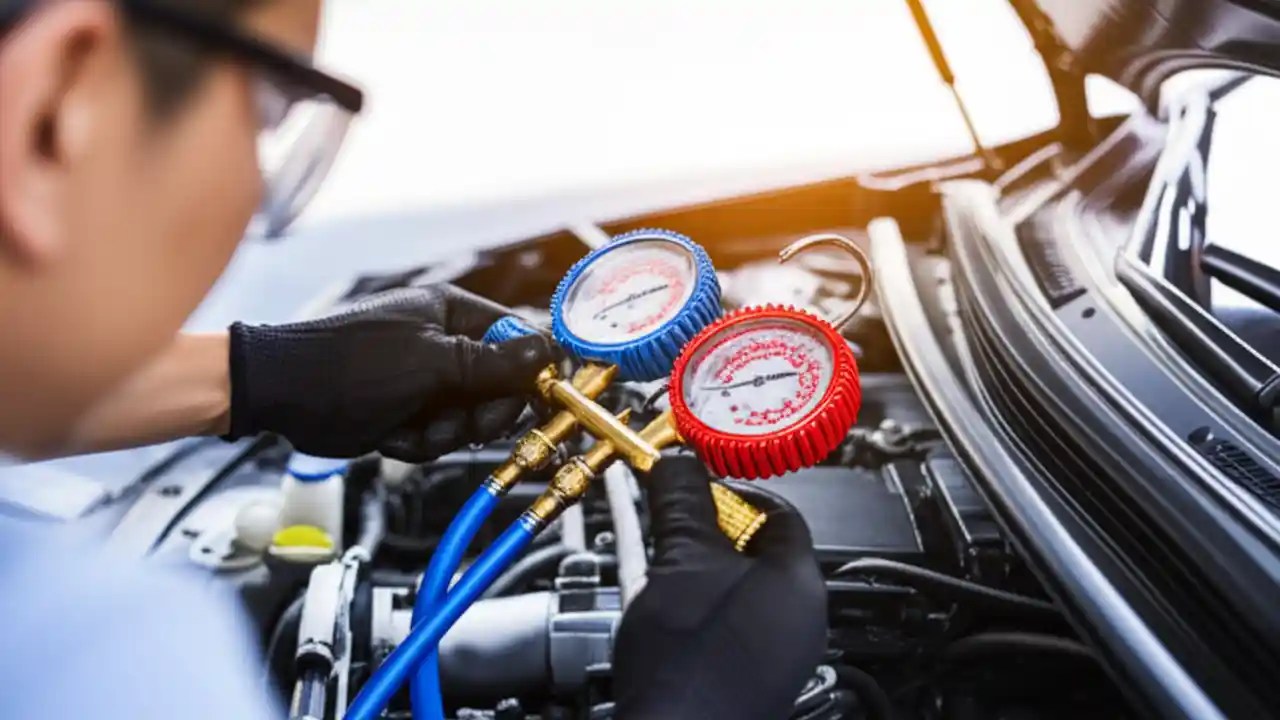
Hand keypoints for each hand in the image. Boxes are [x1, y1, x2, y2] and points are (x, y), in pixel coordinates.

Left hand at [224, 285, 560, 461]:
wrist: (280, 395)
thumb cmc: (349, 365)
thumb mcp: (432, 363)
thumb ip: (494, 363)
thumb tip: (547, 354)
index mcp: (452, 312)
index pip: (517, 338)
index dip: (530, 370)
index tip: (539, 397)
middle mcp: (444, 342)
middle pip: (500, 387)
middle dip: (479, 413)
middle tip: (460, 420)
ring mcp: (427, 379)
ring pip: (471, 419)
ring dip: (445, 433)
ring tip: (411, 425)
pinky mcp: (410, 410)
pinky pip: (440, 436)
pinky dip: (419, 443)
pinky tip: (392, 433)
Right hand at [614, 457, 826, 719]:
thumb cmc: (692, 667)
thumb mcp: (680, 563)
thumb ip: (682, 503)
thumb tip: (678, 464)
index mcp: (799, 584)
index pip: (778, 511)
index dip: (731, 489)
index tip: (694, 481)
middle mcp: (795, 619)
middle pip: (751, 549)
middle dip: (703, 526)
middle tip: (668, 512)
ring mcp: (769, 652)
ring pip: (729, 585)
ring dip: (689, 560)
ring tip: (653, 547)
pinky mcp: (740, 675)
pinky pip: (717, 620)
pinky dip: (686, 597)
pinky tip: (651, 592)